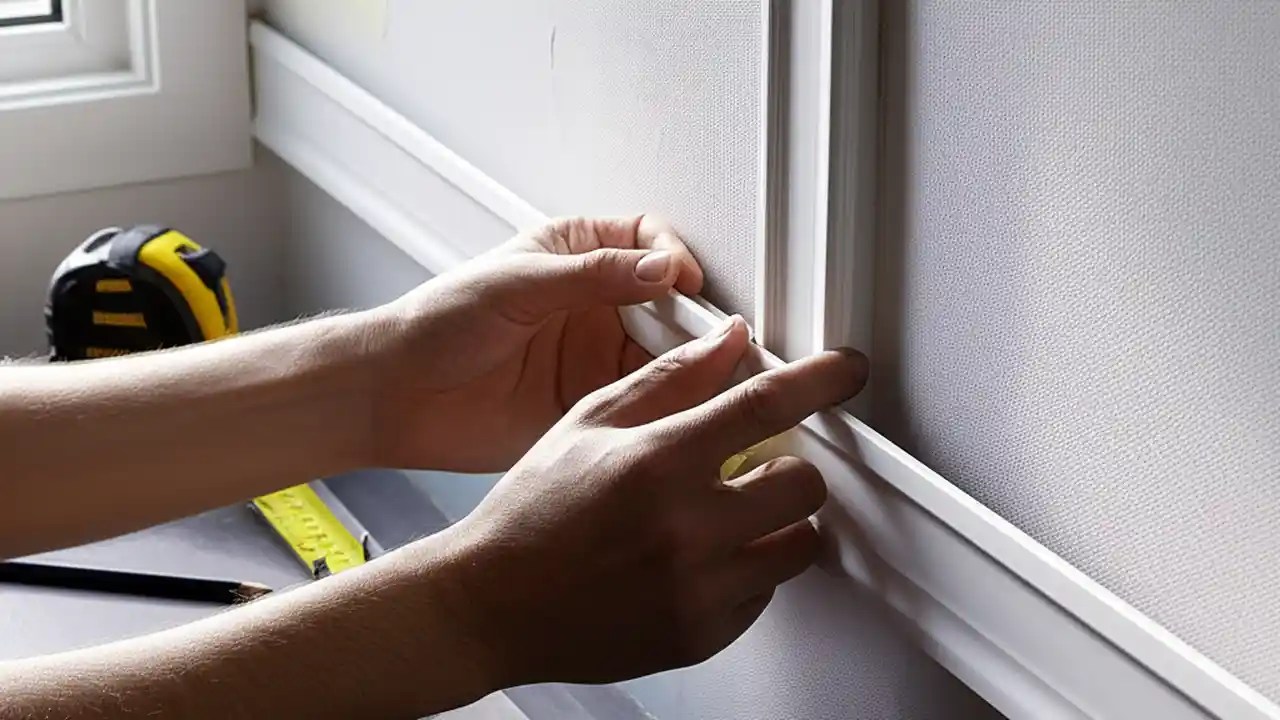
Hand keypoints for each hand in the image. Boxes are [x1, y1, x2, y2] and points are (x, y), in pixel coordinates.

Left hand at [369, 215, 704, 471]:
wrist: (398, 397)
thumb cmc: (436, 324)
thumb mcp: (516, 284)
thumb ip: (592, 275)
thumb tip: (659, 269)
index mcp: (576, 257)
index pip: (648, 242)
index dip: (673, 259)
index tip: (684, 284)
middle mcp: (594, 306)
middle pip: (669, 306)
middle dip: (697, 321)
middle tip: (720, 339)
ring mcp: (594, 357)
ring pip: (666, 357)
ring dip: (692, 366)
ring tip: (714, 377)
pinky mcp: (591, 405)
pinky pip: (644, 404)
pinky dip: (670, 407)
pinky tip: (683, 410)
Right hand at [436, 317, 868, 685]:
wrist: (491, 605)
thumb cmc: (531, 513)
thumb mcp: (588, 422)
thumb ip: (670, 379)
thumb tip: (729, 343)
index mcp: (656, 462)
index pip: (766, 406)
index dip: (821, 380)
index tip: (844, 372)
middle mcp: (685, 529)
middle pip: (804, 485)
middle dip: (790, 467)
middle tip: (757, 465)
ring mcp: (697, 590)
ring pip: (800, 545)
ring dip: (779, 521)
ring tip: (732, 515)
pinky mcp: (700, 635)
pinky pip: (765, 595)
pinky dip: (749, 570)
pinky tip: (701, 559)